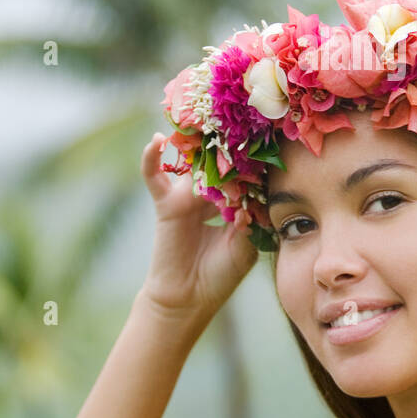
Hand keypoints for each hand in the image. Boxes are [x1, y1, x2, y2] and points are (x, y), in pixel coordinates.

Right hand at [139, 133, 258, 321]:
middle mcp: (210, 195)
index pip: (244, 174)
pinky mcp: (166, 203)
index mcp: (233, 203)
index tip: (265, 136)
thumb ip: (250, 225)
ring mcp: (187, 196)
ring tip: (203, 120)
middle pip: (218, 162)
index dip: (253, 159)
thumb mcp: (244, 249)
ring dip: (195, 143)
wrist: (187, 299)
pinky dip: (151, 159)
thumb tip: (249, 205)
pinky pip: (155, 176)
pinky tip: (155, 140)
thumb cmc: (219, 276)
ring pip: (192, 164)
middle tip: (237, 117)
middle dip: (226, 143)